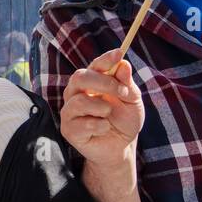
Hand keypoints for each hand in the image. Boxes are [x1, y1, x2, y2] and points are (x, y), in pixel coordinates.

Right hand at [60, 50, 144, 168]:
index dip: (106, 59)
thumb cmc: (124, 121)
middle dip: (103, 83)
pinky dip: (99, 126)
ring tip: (109, 115)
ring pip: (79, 101)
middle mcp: (77, 92)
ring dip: (101, 108)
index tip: (119, 53)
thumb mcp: (132, 101)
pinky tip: (104, 129)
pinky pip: (81, 123)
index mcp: (92, 82)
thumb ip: (127, 84)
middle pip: (79, 77)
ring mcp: (70, 111)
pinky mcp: (68, 129)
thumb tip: (124, 64)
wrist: (121, 148)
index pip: (95, 65)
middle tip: (121, 92)